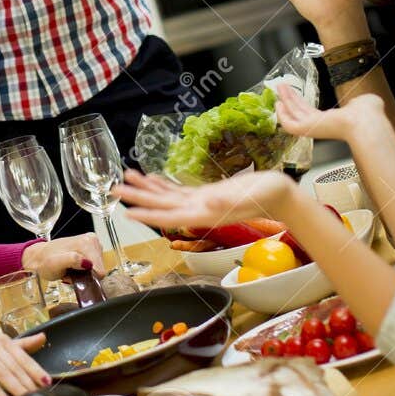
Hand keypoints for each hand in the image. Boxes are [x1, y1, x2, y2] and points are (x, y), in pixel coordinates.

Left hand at [21, 233, 104, 279]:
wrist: (39, 257)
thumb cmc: (45, 261)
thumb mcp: (56, 263)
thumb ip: (72, 260)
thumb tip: (87, 262)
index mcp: (87, 242)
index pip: (99, 269)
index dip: (87, 277)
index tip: (74, 275)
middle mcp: (92, 240)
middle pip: (99, 269)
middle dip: (86, 274)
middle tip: (71, 272)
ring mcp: (92, 244)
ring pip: (97, 269)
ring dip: (84, 273)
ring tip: (71, 270)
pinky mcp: (91, 249)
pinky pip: (94, 266)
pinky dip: (84, 270)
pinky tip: (74, 268)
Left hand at [114, 167, 298, 233]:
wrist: (281, 195)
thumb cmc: (268, 196)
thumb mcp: (249, 196)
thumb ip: (229, 201)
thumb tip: (209, 203)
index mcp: (205, 214)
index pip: (169, 217)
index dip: (148, 214)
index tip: (127, 211)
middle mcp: (198, 210)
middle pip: (161, 206)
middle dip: (137, 198)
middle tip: (113, 189)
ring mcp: (201, 203)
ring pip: (166, 197)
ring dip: (145, 189)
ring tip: (125, 178)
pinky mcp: (206, 194)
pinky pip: (178, 191)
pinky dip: (163, 185)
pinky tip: (152, 179)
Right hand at [273, 84, 380, 141]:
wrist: (366, 121)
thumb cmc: (368, 113)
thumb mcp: (361, 102)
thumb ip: (357, 102)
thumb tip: (359, 101)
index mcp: (333, 121)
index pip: (311, 114)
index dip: (300, 103)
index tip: (294, 94)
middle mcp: (321, 125)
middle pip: (299, 112)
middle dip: (290, 98)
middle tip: (281, 87)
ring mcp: (314, 127)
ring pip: (293, 116)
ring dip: (285, 101)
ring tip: (278, 87)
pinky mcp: (308, 128)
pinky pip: (290, 124)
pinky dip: (282, 116)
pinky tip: (278, 104)